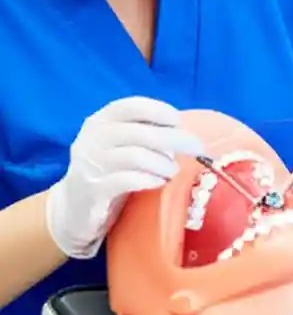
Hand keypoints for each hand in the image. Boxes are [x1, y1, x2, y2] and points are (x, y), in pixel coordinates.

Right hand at [47, 96, 202, 258]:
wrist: (73, 207)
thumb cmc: (109, 170)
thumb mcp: (121, 145)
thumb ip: (144, 132)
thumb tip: (184, 131)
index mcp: (100, 121)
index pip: (131, 106)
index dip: (159, 110)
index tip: (178, 121)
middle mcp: (92, 139)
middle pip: (140, 132)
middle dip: (174, 139)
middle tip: (196, 149)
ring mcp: (89, 164)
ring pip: (135, 156)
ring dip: (162, 163)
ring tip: (173, 170)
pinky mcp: (92, 190)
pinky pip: (126, 180)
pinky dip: (148, 180)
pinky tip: (159, 182)